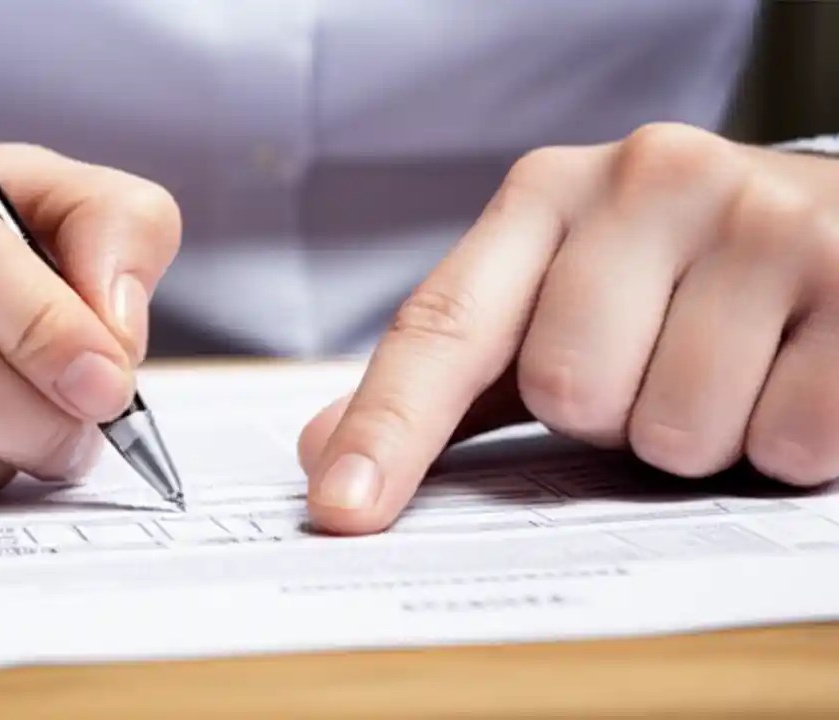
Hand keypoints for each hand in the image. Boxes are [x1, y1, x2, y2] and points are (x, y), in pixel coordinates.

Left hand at [299, 123, 838, 533]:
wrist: (836, 221)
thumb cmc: (674, 281)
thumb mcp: (552, 302)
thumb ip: (448, 379)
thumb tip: (323, 453)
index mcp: (545, 197)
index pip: (443, 328)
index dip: (390, 429)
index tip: (343, 510)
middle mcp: (645, 180)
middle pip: (568, 391)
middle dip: (614, 419)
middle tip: (657, 366)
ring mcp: (757, 216)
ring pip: (677, 428)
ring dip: (703, 435)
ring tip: (732, 367)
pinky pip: (789, 437)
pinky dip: (790, 442)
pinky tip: (797, 373)